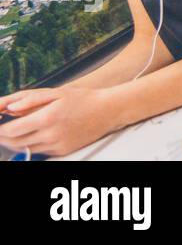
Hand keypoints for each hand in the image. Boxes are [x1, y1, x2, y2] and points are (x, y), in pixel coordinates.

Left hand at [0, 86, 126, 156]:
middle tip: (2, 128)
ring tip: (16, 130)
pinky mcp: (61, 151)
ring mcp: (56, 145)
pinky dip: (32, 144)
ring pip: (25, 149)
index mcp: (46, 118)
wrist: (108, 111)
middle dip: (3, 137)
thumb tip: (9, 107)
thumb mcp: (56, 92)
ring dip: (16, 142)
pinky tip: (35, 134)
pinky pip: (39, 151)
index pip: (10, 130)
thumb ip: (30, 99)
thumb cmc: (83, 99)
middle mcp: (50, 135)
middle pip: (14, 143)